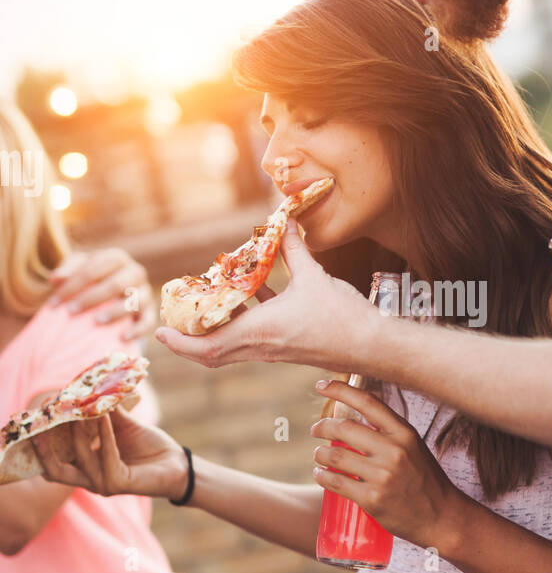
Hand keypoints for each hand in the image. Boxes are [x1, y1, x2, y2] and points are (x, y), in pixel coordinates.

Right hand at [30, 410, 188, 500]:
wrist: (177, 464)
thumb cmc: (148, 446)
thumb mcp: (122, 426)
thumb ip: (104, 412)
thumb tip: (87, 389)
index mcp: (85, 469)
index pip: (54, 461)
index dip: (42, 443)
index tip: (36, 417)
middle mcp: (90, 480)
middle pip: (55, 470)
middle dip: (43, 449)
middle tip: (37, 424)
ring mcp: (102, 484)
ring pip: (81, 457)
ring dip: (78, 431)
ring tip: (78, 407)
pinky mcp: (118, 483)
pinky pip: (106, 455)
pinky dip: (104, 434)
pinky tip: (104, 415)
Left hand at [48, 248, 156, 339]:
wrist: (116, 290)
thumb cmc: (93, 277)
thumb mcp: (79, 268)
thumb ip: (67, 270)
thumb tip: (55, 279)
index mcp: (117, 258)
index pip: (93, 270)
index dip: (72, 286)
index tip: (54, 303)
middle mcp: (135, 272)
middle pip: (115, 284)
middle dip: (91, 298)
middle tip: (71, 311)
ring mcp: (145, 291)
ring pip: (135, 301)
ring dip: (116, 312)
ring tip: (97, 321)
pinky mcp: (150, 311)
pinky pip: (148, 321)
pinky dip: (138, 329)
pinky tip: (123, 337)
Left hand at [154, 219, 377, 368]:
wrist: (371, 346)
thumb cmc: (343, 317)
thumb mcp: (314, 277)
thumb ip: (295, 248)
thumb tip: (285, 219)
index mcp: (260, 332)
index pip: (207, 346)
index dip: (179, 342)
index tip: (160, 333)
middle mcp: (261, 346)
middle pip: (211, 354)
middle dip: (187, 340)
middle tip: (172, 321)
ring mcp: (273, 350)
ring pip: (230, 347)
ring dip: (214, 329)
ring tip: (206, 304)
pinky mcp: (286, 348)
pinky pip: (252, 338)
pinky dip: (241, 322)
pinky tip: (249, 295)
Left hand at [310, 380, 466, 551]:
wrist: (442, 517)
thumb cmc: (426, 480)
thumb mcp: (414, 447)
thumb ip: (389, 433)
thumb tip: (355, 418)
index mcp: (404, 433)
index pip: (367, 402)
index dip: (340, 390)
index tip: (322, 386)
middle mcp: (393, 450)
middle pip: (343, 428)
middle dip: (322, 426)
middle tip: (316, 430)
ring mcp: (382, 475)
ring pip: (335, 456)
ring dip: (319, 453)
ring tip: (319, 455)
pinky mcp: (372, 499)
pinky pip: (335, 482)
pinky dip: (321, 476)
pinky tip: (320, 474)